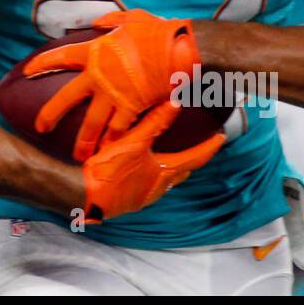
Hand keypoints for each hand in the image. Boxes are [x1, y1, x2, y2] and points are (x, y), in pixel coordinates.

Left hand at [23, 9, 199, 161]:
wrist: (180, 51)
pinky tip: (108, 154)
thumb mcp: (132, 19)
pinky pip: (118, 131)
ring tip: (76, 156)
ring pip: (92, 124)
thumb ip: (111, 23)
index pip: (61, 57)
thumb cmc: (158, 32)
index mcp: (95, 52)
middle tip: (40, 128)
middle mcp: (98, 76)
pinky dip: (113, 143)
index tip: (28, 71)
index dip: (43, 64)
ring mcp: (114, 95)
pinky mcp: (132, 108)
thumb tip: (96, 23)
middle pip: (66, 98)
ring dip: (84, 141)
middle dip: (51, 115)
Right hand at [81, 101, 224, 221]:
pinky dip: (150, 176)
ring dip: (169, 169)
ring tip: (167, 156)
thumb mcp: (132, 143)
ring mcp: (142, 197)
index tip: (221, 138)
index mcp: (163, 173)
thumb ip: (154, 123)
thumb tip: (175, 103)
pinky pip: (146, 187)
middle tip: (195, 147)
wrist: (81, 196)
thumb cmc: (108, 171)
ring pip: (164, 182)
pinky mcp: (126, 201)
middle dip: (189, 160)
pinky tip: (138, 171)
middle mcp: (157, 188)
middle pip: (181, 172)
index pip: (194, 158)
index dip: (208, 147)